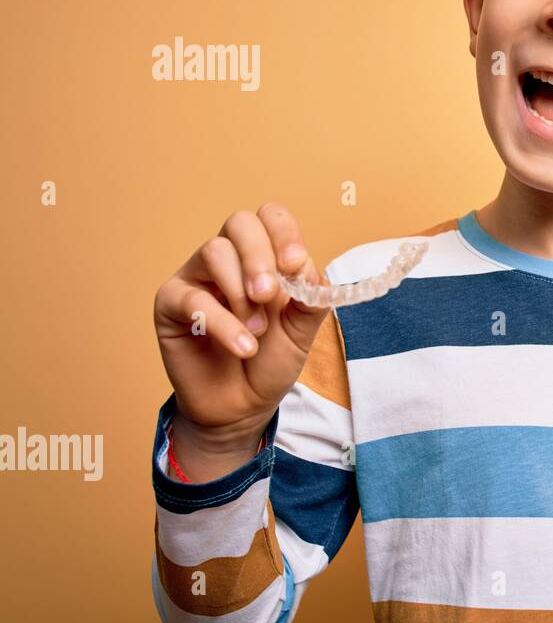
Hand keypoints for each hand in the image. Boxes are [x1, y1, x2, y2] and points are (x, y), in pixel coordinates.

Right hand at [153, 203, 331, 448]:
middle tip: (270, 295)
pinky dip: (223, 323)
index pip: (271, 218)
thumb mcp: (302, 330)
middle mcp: (230, 258)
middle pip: (239, 223)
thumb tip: (312, 272)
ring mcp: (198, 277)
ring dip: (241, 292)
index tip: (296, 264)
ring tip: (258, 331)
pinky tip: (243, 347)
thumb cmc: (270, 359)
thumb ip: (311, 300)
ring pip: (214, 251)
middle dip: (260, 256)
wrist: (242, 404)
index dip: (284, 234)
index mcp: (264, 255)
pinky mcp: (170, 302)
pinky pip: (193, 297)